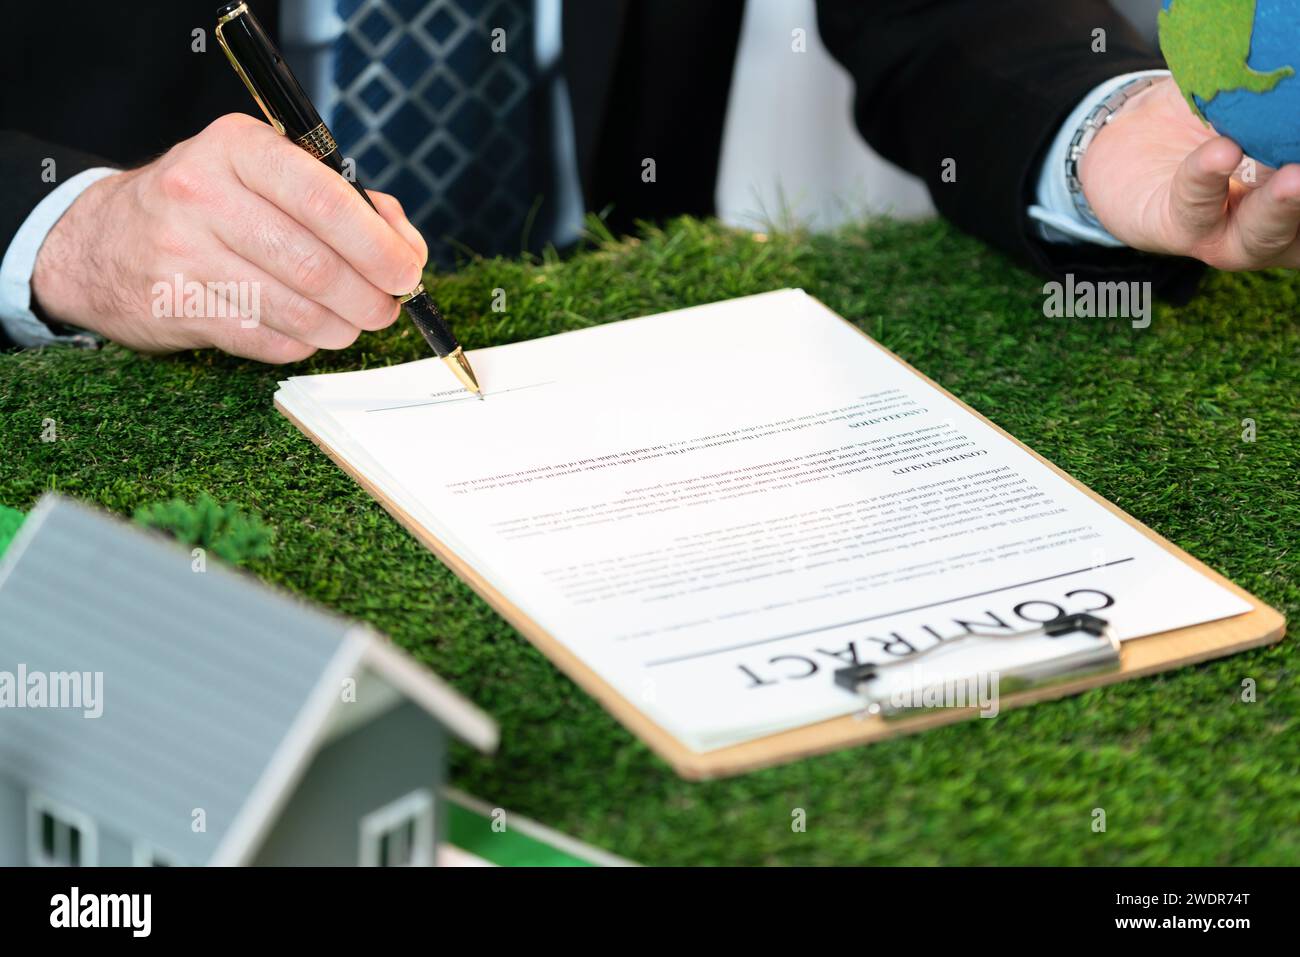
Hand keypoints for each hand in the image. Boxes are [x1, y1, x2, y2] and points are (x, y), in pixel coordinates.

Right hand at [31, 113, 427, 362]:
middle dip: (370, 297)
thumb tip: (407, 246)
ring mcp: (183, 254)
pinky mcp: (177, 308)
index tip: (408, 272)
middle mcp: (203, 195)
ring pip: (297, 309)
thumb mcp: (267, 174)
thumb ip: (346, 200)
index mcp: (238, 148)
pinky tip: (307, 330)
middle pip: (316, 264)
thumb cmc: (209, 205)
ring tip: (353, 322)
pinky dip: (304, 342)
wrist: (102, 242)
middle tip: (388, 307)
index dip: (379, 246)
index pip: (325, 200)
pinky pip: (269, 340)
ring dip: (343, 326)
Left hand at [1079, 76, 1299, 270]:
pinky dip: (1209, 176)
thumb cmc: (1212, 124)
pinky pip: (1196, 206)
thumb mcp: (1255, 107)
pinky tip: (1222, 152)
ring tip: (1294, 179)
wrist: (1132, 145)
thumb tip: (1293, 54)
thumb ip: (1278, 100)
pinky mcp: (1178, 229)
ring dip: (1280, 205)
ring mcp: (1228, 236)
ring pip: (1262, 230)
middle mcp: (1278, 228)